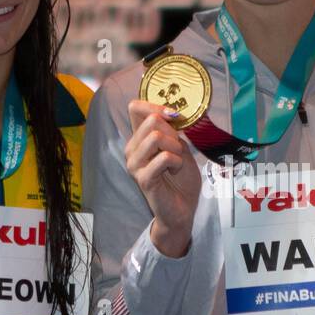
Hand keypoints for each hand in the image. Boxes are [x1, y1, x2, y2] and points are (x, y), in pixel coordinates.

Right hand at [126, 99, 201, 258]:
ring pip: (155, 136)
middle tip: (178, 149)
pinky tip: (175, 170)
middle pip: (151, 119)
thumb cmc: (181, 179)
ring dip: (175, 147)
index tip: (175, 116)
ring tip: (177, 161)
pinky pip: (163, 157)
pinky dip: (176, 161)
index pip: (136, 108)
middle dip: (173, 131)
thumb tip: (172, 112)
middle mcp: (132, 149)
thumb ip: (173, 131)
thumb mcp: (180, 148)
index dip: (156, 106)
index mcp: (139, 139)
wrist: (182, 209)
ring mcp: (134, 164)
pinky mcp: (143, 178)